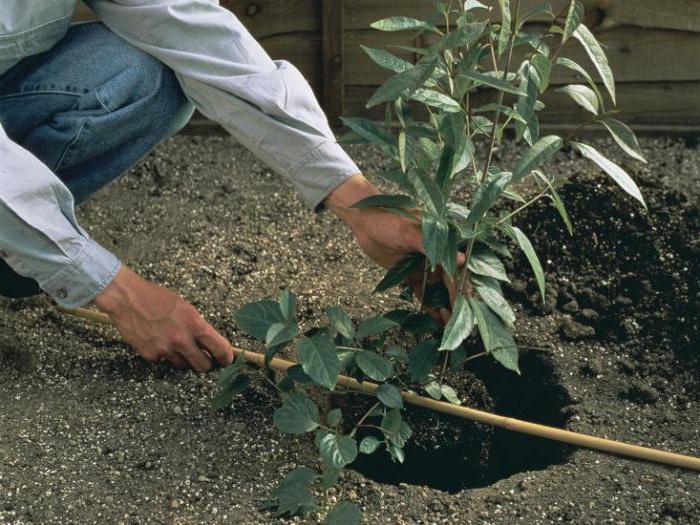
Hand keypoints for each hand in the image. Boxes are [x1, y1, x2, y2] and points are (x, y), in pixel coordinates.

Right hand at [94, 266, 233, 370]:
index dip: (225, 358)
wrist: (127, 298)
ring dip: (183, 359)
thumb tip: (209, 343)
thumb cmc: (157, 298)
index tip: (226, 361)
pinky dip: (163, 355)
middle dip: (205, 364)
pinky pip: (163, 362)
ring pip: (183, 366)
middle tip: (203, 358)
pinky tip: (157, 340)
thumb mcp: (186, 308)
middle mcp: (182, 340)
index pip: (220, 349)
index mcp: (195, 324)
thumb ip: (198, 326)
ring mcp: (166, 350)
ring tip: (175, 343)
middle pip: (203, 366)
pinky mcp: (151, 355)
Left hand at [325, 175, 462, 323]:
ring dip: (443, 305)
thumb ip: (433, 246)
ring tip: (446, 323)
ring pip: (438, 290)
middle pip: (450, 282)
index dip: (463, 285)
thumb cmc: (390, 221)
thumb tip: (461, 260)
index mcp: (442, 244)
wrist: (366, 223)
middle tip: (456, 318)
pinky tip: (435, 319)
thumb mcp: (410, 231)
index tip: (466, 302)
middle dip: (455, 300)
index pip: (457, 268)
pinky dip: (429, 306)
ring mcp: (424, 267)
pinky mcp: (411, 275)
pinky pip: (422, 293)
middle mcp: (437, 257)